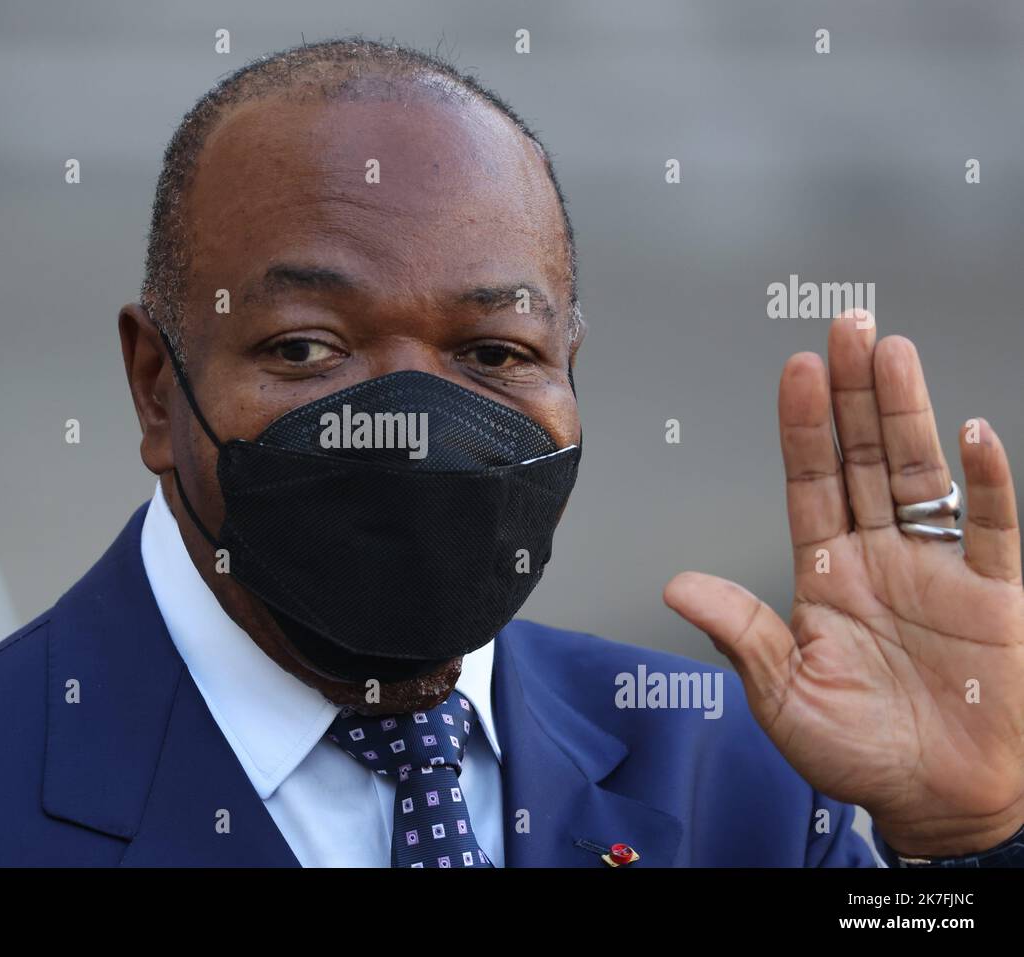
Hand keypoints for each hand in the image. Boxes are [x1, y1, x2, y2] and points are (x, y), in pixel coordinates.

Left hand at [663, 310, 1023, 856]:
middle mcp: (881, 556)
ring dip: (907, 413)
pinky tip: (974, 436)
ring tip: (891, 353)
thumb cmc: (860, 753)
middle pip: (864, 458)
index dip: (804, 428)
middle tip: (844, 328)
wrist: (940, 801)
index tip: (795, 373)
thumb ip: (741, 633)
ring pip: (921, 472)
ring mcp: (939, 568)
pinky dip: (989, 482)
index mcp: (827, 574)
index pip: (811, 483)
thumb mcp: (783, 695)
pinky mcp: (995, 594)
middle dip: (853, 393)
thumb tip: (677, 587)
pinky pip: (995, 527)